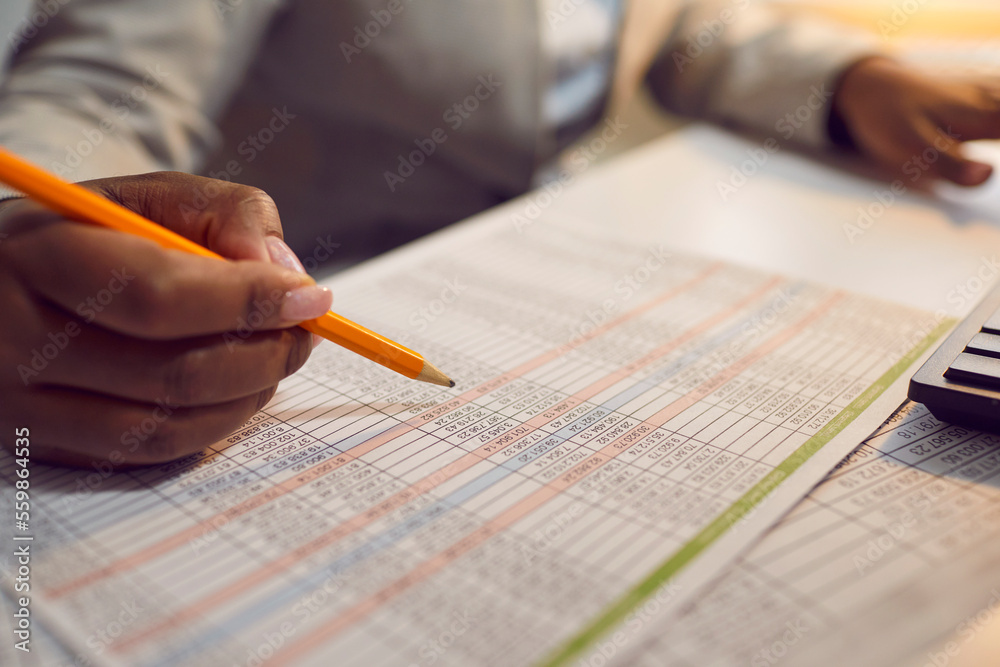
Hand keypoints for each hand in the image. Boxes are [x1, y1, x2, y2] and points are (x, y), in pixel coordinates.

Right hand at [0, 172, 331, 465]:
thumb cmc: (82, 234)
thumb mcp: (142, 197)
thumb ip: (222, 213)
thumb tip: (284, 272)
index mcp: (34, 256)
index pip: (159, 294)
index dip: (248, 301)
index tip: (310, 297)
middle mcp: (14, 341)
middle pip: (173, 372)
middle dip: (264, 354)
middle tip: (303, 333)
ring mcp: (21, 407)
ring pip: (167, 425)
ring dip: (247, 395)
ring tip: (275, 357)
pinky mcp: (42, 447)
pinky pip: (148, 454)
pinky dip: (211, 425)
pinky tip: (234, 391)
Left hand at [832, 57, 999, 187]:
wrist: (869, 87)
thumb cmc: (888, 120)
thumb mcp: (909, 149)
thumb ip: (949, 166)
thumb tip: (988, 176)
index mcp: (984, 116)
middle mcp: (995, 100)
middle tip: (996, 164)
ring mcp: (992, 93)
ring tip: (998, 152)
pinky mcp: (986, 93)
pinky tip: (995, 118)